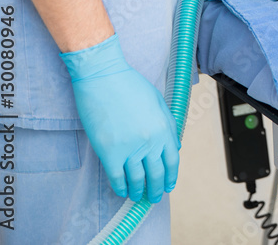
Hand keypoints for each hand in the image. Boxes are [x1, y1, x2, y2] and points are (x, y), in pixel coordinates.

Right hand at [61, 35, 179, 203]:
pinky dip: (121, 187)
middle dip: (156, 189)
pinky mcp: (108, 152)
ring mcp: (129, 149)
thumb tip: (173, 147)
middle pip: (156, 174)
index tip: (168, 185)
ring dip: (138, 192)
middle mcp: (150, 142)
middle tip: (153, 197)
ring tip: (138, 196)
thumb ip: (168, 125)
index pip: (172, 161)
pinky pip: (117, 177)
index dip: (170, 177)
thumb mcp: (158, 102)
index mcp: (164, 129)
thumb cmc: (131, 86)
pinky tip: (122, 191)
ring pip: (137, 180)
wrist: (103, 78)